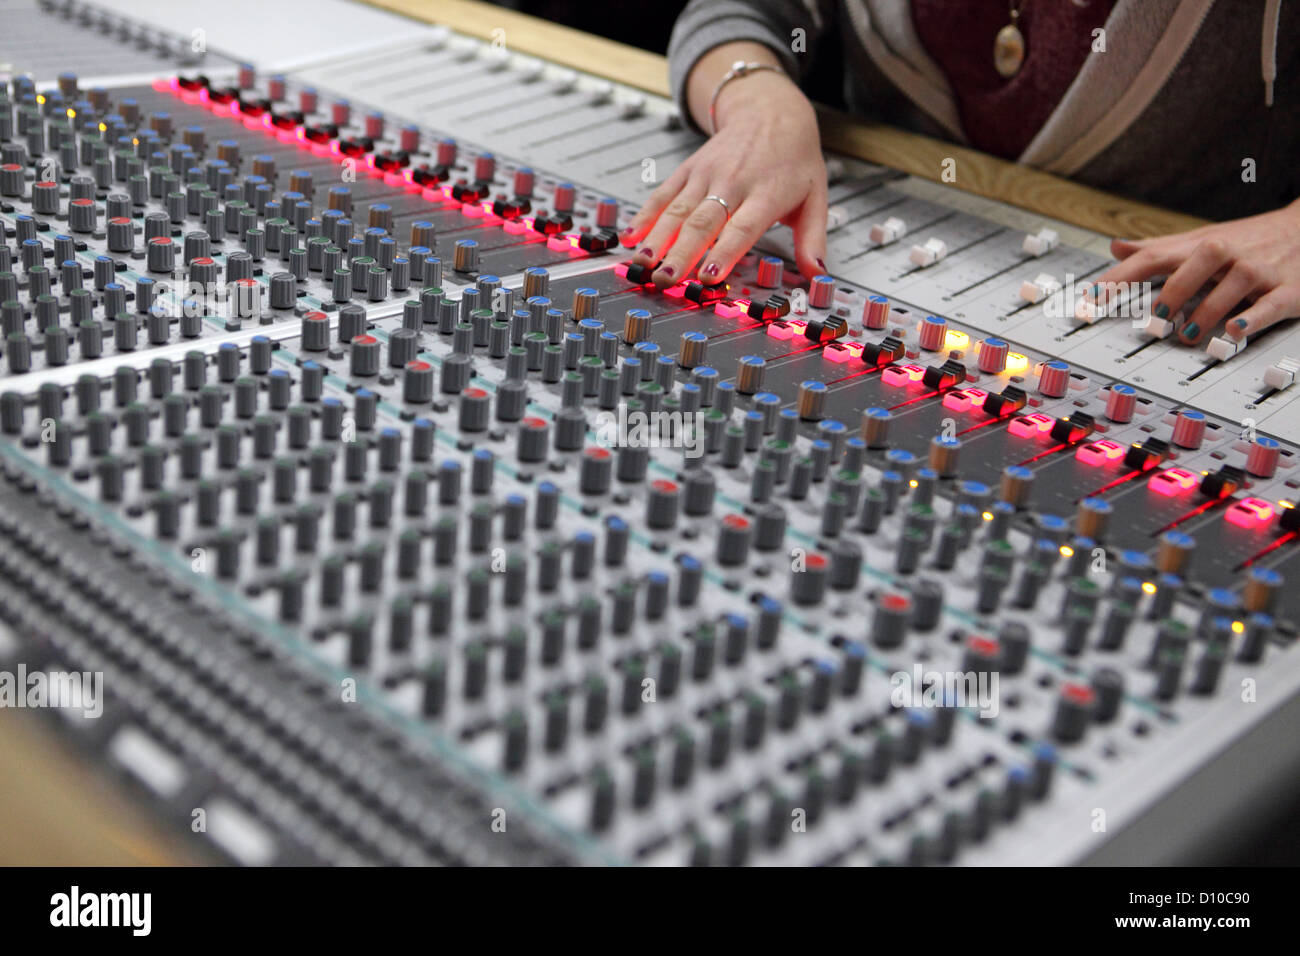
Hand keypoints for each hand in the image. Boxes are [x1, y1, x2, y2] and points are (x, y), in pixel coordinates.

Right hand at [620, 58, 827, 286]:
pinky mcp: (689, 169)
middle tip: (666, 279)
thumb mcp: (815, 198)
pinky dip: (646, 215)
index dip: (724, 251)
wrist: (772, 111)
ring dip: (657, 238)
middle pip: (703, 222)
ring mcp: (707, 174)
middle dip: (681, 253)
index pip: (743, 227)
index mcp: (766, 193)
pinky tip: (630, 236)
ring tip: (642, 263)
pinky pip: (664, 194)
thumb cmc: (794, 160)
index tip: (708, 276)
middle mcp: (733, 182)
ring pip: (678, 210)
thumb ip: (813, 240)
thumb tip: (817, 276)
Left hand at [1092, 199, 1299, 350]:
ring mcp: (1257, 271)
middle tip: (1154, 322)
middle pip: (1193, 265)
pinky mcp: (1287, 291)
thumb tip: (1116, 246)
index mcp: (1199, 247)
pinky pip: (1269, 305)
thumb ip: (1157, 248)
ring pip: (1230, 288)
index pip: (1151, 258)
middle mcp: (1226, 255)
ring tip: (1187, 335)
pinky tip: (1235, 330)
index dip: (1119, 279)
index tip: (1090, 300)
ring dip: (1206, 314)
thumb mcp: (1200, 240)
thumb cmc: (1246, 240)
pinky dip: (1251, 318)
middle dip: (1171, 293)